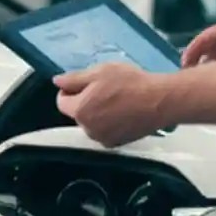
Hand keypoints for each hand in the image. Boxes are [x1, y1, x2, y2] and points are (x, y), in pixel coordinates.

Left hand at [53, 63, 168, 147]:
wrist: (159, 101)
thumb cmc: (129, 83)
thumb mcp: (99, 72)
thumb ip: (74, 79)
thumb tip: (56, 82)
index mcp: (79, 111)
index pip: (61, 102)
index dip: (71, 89)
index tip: (87, 82)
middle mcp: (87, 130)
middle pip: (78, 113)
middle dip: (86, 102)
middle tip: (106, 88)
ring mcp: (103, 139)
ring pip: (92, 123)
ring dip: (98, 113)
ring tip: (118, 100)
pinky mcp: (118, 144)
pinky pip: (106, 131)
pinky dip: (110, 123)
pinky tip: (125, 112)